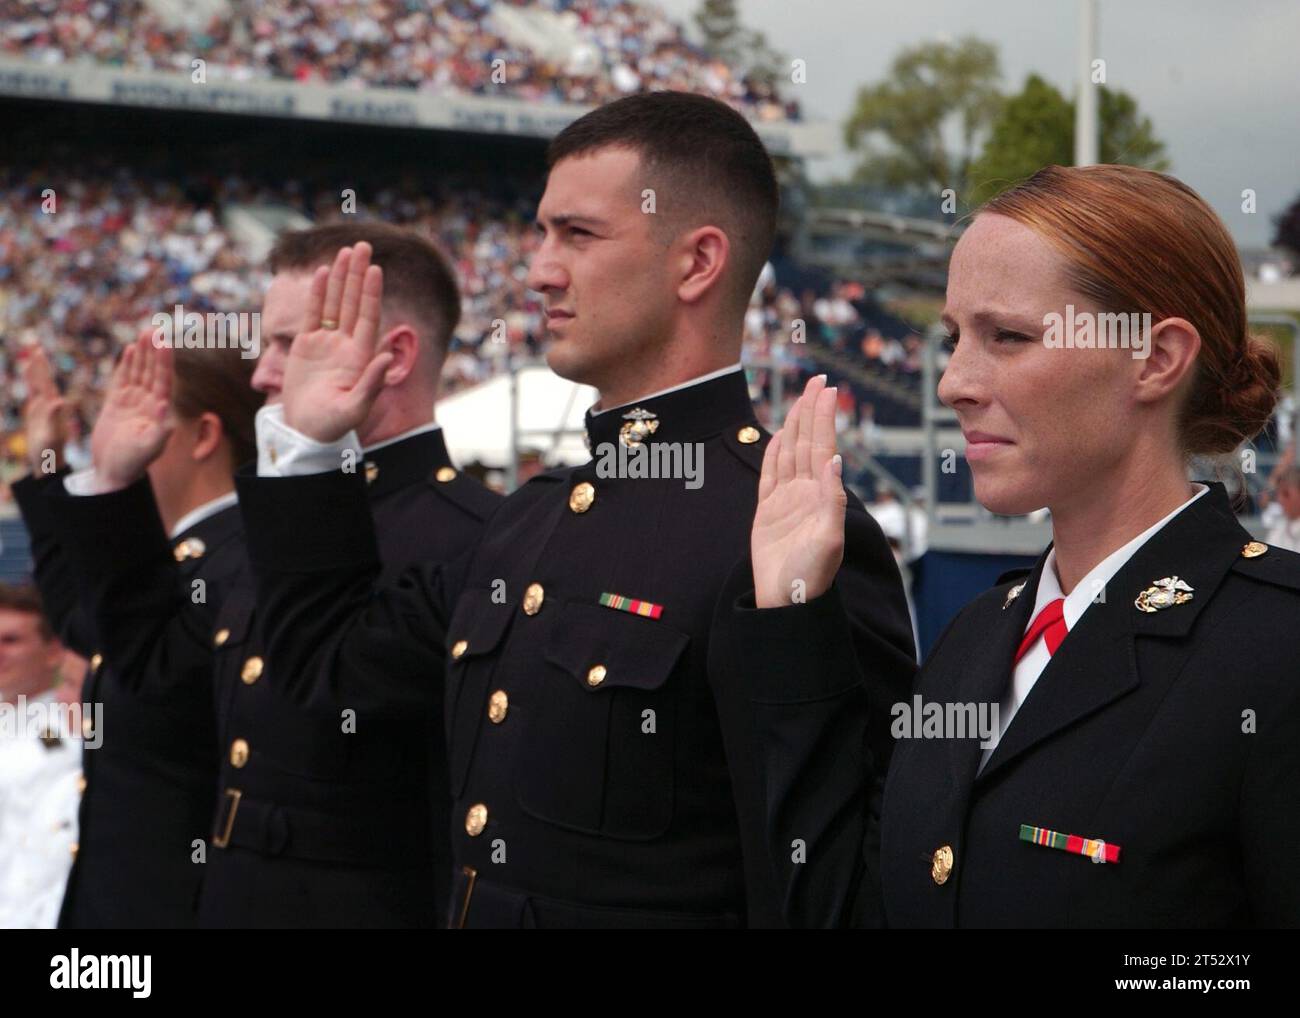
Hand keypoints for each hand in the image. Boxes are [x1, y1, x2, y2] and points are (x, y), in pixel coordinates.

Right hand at [21, 346, 67, 473]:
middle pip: (43, 380)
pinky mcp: (37, 414)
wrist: (49, 463)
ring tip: (33, 356)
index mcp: (53, 407)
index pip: (46, 383)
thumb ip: (54, 419)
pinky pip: (33, 394)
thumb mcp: (51, 435)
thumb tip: (61, 401)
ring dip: (35, 371)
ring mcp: (43, 408)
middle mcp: (49, 404)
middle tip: (36, 347)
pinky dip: (31, 383)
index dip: (42, 369)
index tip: (39, 353)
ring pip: (38, 386)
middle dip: (39, 365)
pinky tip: (30, 375)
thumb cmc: (51, 453)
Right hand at [89, 333, 174, 489]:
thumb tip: (165, 406)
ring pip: (138, 372)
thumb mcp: (149, 448)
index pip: (163, 381)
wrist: (113, 473)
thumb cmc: (132, 463)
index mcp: (159, 411)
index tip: (165, 342)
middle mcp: (148, 404)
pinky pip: (123, 380)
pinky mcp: (116, 404)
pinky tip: (131, 350)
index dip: (164, 362)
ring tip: (145, 333)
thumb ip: (160, 429)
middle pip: (152, 372)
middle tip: (154, 329)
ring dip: (142, 354)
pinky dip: (127, 365)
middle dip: (154, 351)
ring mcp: (132, 402)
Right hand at [281, 242, 391, 442]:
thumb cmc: (333, 425)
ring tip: (347, 251)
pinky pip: (313, 313)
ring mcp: (326, 343)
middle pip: (354, 302)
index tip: (376, 270)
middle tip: (364, 246)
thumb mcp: (355, 408)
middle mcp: (346, 345)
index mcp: (361, 357)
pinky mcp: (306, 345)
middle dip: (358, 274)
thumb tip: (386, 357)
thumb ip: (371, 383)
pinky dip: (318, 294)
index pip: (368, 317)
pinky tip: (323, 272)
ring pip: (336, 303)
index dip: (372, 293)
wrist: (306, 431)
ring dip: (341, 278)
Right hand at [752, 375, 846, 607]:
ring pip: (790, 453)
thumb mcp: (829, 540)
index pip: (822, 446)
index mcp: (821, 495)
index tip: (827, 389)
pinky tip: (778, 437)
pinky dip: (773, 453)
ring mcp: (786, 500)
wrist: (786, 601)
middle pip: (807, 442)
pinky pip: (769, 474)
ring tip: (801, 400)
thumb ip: (832, 500)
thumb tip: (836, 461)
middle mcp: (805, 492)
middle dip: (812, 411)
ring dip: (796, 426)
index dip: (823, 417)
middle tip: (817, 380)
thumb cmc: (810, 577)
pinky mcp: (767, 512)